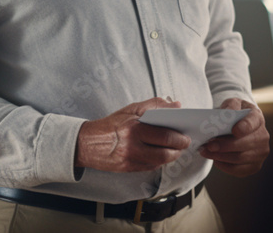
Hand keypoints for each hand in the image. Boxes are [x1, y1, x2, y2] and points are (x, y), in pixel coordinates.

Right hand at [75, 97, 190, 172]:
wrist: (87, 143)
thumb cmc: (110, 125)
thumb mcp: (130, 110)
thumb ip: (153, 105)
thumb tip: (174, 104)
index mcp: (135, 128)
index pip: (165, 135)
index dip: (179, 137)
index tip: (186, 134)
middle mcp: (133, 145)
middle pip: (165, 151)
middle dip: (179, 148)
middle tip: (184, 143)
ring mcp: (131, 159)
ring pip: (160, 162)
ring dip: (171, 156)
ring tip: (174, 149)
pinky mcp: (129, 169)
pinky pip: (150, 167)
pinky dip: (159, 161)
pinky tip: (160, 154)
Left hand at [199, 98, 269, 176]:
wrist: (240, 124)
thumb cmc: (235, 114)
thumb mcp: (232, 104)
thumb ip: (230, 106)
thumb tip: (225, 114)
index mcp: (257, 117)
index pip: (252, 123)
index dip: (244, 127)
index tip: (234, 130)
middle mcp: (263, 136)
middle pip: (244, 144)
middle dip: (224, 146)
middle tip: (208, 145)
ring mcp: (261, 152)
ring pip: (239, 158)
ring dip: (220, 157)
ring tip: (206, 152)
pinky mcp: (255, 166)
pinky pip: (239, 170)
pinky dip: (225, 166)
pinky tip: (215, 159)